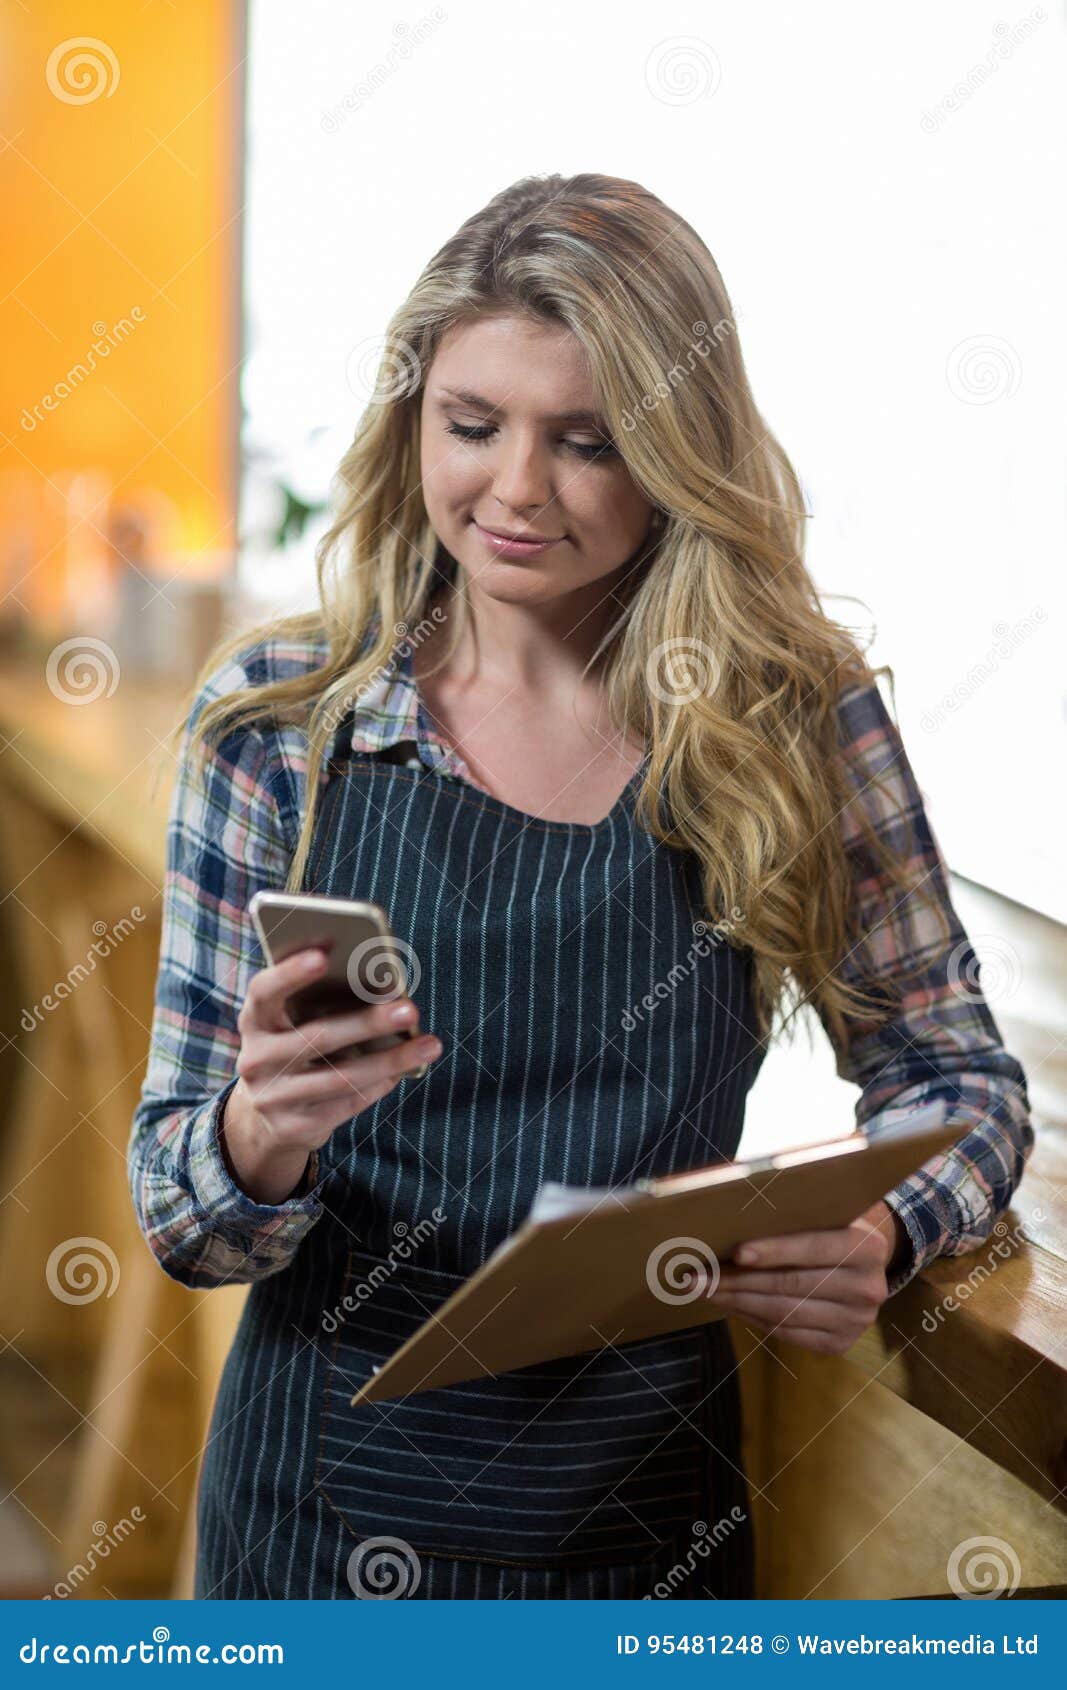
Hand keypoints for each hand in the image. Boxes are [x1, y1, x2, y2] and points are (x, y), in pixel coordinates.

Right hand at [222, 947, 441, 1203]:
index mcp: (254, 1021)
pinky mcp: (293, 1128)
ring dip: (391, 1060)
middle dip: (368, 1023)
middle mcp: (255, 1059)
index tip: (324, 955)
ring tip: (430, 1045)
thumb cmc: (295, 1048)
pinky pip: (347, 1104)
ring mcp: (271, 1098)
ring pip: (341, 1077)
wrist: (267, 1116)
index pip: (263, 991)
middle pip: (316, 1037)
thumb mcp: (294, 1024)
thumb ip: (321, 1004)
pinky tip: (405, 1070)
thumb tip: (386, 991)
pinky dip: (380, 1084)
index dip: (290, 973)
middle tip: (410, 1009)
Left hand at [705, 1201, 908, 1354]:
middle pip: (790, 1285)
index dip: (774, 1250)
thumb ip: (795, 1211)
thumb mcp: (826, 1212)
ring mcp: (856, 1322)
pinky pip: (785, 1332)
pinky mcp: (839, 1344)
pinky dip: (751, 1317)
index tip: (736, 1252)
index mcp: (868, 1247)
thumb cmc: (831, 1227)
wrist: (865, 1265)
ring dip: (736, 1301)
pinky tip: (728, 1303)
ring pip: (782, 1312)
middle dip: (738, 1280)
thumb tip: (731, 1211)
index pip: (814, 1248)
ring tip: (703, 1289)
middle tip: (697, 1275)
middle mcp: (868, 1288)